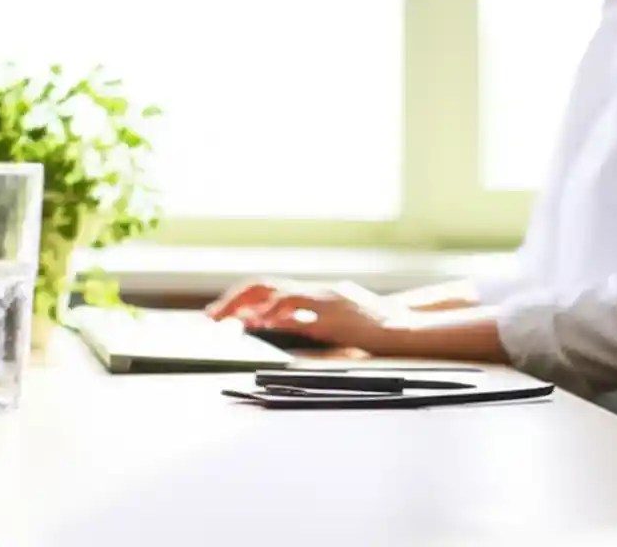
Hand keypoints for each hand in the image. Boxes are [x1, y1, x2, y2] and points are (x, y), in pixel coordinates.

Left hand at [206, 279, 392, 351]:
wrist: (404, 328)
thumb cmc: (372, 330)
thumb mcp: (334, 325)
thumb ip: (304, 323)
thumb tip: (269, 326)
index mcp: (314, 294)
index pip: (269, 290)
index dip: (242, 300)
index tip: (221, 314)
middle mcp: (315, 291)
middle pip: (265, 286)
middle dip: (235, 301)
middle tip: (213, 317)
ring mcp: (323, 298)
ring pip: (275, 292)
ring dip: (247, 305)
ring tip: (228, 319)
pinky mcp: (332, 311)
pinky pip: (297, 306)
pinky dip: (275, 312)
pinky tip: (261, 322)